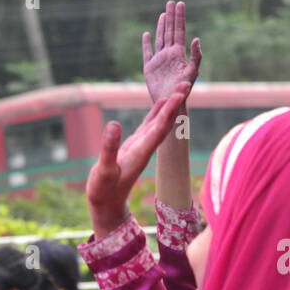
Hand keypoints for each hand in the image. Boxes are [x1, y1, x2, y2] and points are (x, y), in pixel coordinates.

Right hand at [85, 86, 189, 233]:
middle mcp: (145, 148)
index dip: (169, 111)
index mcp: (140, 153)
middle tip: (186, 83)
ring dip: (170, 106)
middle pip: (165, 123)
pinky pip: (150, 126)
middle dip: (175, 104)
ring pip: (159, 122)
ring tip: (179, 88)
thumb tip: (114, 124)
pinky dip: (157, 112)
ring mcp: (141, 147)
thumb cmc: (103, 191)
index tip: (178, 93)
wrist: (106, 205)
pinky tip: (161, 103)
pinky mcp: (134, 147)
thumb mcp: (103, 171)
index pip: (159, 128)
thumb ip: (109, 149)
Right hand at [143, 0, 201, 104]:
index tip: (180, 4)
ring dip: (161, 26)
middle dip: (171, 17)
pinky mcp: (149, 68)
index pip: (179, 30)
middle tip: (171, 2)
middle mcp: (169, 54)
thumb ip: (196, 55)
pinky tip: (146, 34)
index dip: (179, 17)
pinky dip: (146, 43)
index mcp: (179, 53)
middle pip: (169, 31)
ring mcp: (159, 60)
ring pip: (160, 39)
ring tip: (163, 14)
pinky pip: (147, 53)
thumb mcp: (192, 72)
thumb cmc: (183, 89)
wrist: (170, 101)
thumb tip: (197, 39)